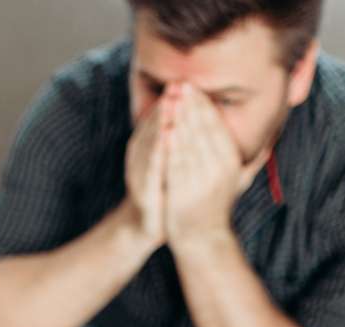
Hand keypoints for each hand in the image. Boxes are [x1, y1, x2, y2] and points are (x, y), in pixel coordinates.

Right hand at [123, 97, 170, 248]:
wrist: (145, 226)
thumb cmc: (165, 193)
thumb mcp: (173, 163)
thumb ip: (184, 140)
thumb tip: (204, 118)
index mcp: (150, 147)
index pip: (160, 118)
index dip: (172, 100)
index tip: (185, 82)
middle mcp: (141, 156)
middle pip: (154, 125)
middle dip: (167, 104)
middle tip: (177, 85)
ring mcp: (140, 172)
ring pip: (151, 142)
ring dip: (160, 122)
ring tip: (170, 103)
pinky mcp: (143, 189)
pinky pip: (151, 167)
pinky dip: (158, 151)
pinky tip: (166, 137)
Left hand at [164, 84, 245, 253]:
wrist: (201, 239)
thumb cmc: (215, 204)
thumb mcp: (238, 178)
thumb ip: (253, 155)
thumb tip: (274, 131)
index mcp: (231, 162)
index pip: (216, 125)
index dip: (203, 104)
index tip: (192, 84)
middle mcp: (220, 170)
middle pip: (203, 130)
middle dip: (190, 105)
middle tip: (179, 82)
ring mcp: (202, 182)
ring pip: (189, 144)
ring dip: (179, 119)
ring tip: (169, 98)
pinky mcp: (185, 194)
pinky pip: (177, 165)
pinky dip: (171, 146)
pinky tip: (164, 129)